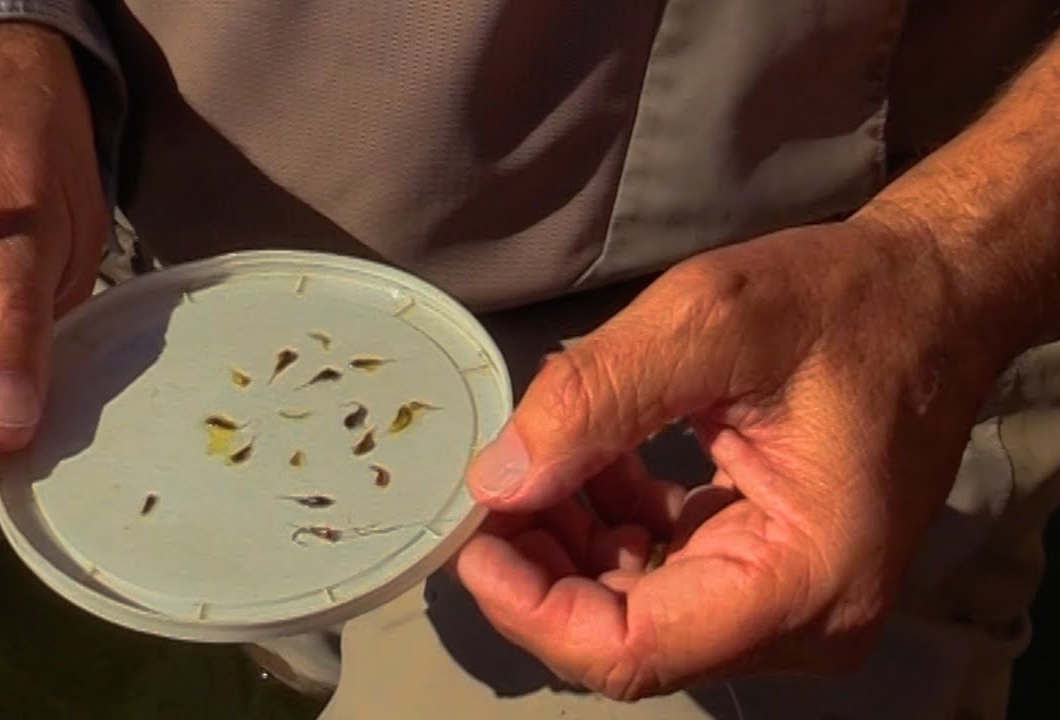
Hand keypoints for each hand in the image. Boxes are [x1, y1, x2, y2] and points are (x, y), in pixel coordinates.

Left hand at [455, 214, 1004, 697]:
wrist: (931, 298)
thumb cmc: (844, 302)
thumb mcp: (710, 322)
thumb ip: (597, 399)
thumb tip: (499, 481)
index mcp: (807, 580)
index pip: (634, 649)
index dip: (533, 607)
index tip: (472, 541)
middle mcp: (805, 621)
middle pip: (628, 637)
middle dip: (541, 572)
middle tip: (489, 491)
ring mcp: (789, 604)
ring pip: (636, 611)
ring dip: (568, 546)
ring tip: (533, 463)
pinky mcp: (770, 570)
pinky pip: (663, 576)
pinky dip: (611, 526)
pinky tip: (587, 461)